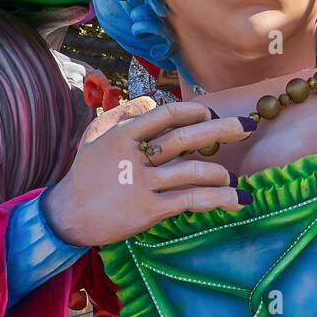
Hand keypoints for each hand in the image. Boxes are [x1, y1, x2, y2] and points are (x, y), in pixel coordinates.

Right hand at [43, 99, 253, 247]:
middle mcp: (136, 156)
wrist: (69, 215)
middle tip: (247, 126)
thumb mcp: (97, 134)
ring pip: (194, 172)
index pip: (166, 114)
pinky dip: (218, 199)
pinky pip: (191, 200)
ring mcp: (143, 184)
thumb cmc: (86, 172)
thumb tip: (154, 101)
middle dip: (222, 130)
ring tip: (233, 177)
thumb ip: (124, 114)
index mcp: (124, 134)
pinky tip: (236, 200)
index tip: (209, 114)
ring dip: (221, 173)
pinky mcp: (149, 210)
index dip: (193, 111)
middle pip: (187, 138)